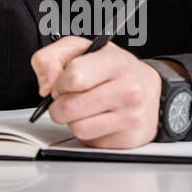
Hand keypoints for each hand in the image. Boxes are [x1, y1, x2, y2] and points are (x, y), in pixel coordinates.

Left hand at [29, 37, 162, 148]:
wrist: (146, 88)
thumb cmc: (110, 68)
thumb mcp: (78, 49)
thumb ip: (50, 58)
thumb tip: (45, 86)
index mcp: (115, 62)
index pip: (74, 76)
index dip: (59, 82)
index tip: (62, 83)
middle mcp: (128, 89)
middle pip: (70, 107)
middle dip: (60, 104)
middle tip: (70, 98)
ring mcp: (130, 116)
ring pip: (78, 128)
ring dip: (73, 120)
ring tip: (84, 108)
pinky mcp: (128, 139)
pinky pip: (90, 141)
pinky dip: (87, 132)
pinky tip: (97, 119)